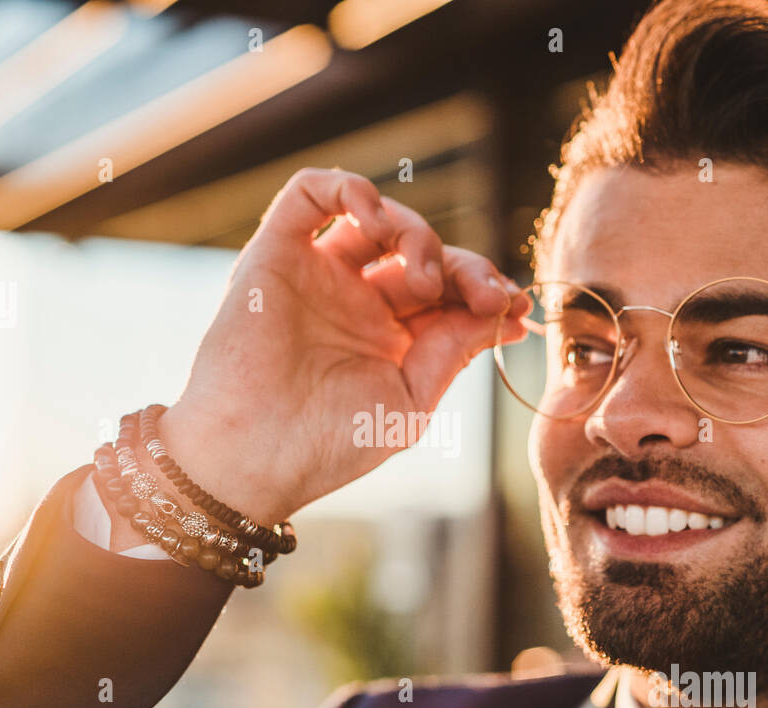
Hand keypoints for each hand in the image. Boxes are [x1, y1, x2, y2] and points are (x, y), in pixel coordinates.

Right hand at [158, 167, 529, 524]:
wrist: (253, 458)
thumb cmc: (326, 445)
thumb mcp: (410, 400)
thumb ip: (452, 348)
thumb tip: (503, 309)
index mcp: (387, 338)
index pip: (445, 292)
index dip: (483, 289)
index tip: (514, 307)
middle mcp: (352, 300)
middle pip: (418, 251)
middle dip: (461, 265)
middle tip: (481, 294)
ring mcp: (315, 275)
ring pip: (374, 218)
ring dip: (414, 231)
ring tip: (422, 277)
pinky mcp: (274, 254)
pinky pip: (310, 195)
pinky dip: (349, 188)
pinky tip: (376, 218)